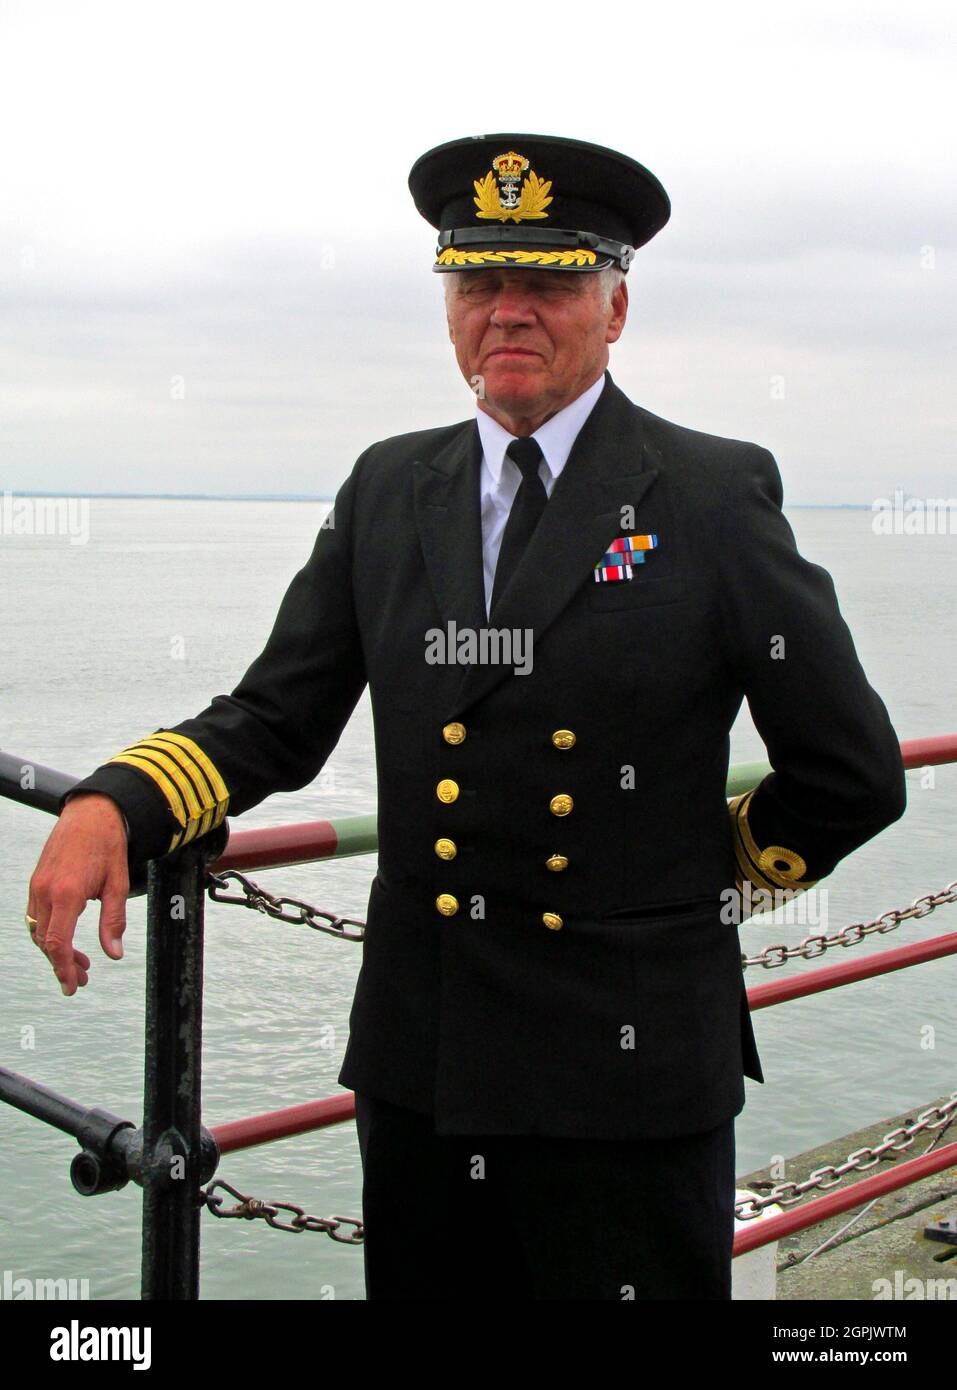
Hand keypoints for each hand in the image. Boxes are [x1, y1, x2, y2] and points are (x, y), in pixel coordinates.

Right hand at [26, 792, 129, 994]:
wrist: (91, 812)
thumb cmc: (107, 844)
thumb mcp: (117, 885)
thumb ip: (113, 921)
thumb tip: (113, 953)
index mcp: (67, 893)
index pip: (57, 942)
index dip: (63, 968)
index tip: (72, 985)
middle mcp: (46, 890)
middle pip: (45, 941)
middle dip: (61, 964)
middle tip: (80, 979)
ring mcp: (37, 884)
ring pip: (38, 930)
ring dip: (55, 950)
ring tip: (79, 962)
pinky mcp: (37, 880)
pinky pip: (37, 915)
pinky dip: (49, 932)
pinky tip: (66, 937)